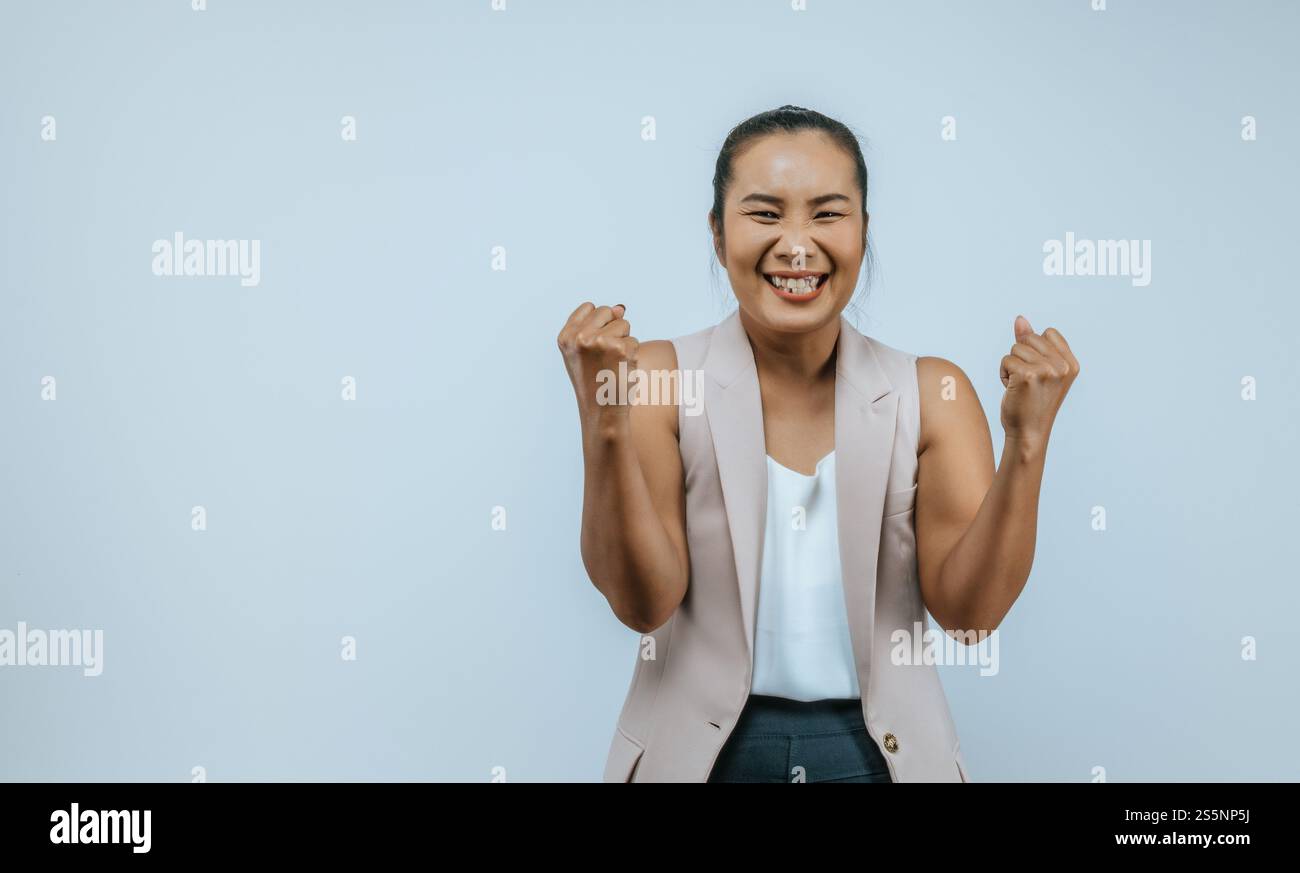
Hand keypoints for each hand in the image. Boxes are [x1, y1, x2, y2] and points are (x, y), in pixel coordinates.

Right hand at [557, 302, 638, 423]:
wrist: (602, 413)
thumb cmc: (595, 382)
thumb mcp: (584, 353)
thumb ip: (596, 326)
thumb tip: (621, 307)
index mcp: (566, 337)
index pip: (589, 307)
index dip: (599, 323)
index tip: (595, 345)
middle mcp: (580, 337)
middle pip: (608, 311)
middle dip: (613, 329)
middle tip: (605, 356)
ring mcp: (600, 341)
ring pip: (624, 324)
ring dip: (624, 342)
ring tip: (613, 364)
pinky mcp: (620, 348)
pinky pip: (634, 341)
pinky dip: (632, 355)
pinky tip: (621, 370)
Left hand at [999, 315, 1078, 446]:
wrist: (1028, 432)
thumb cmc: (1032, 402)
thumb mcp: (1039, 369)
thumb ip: (1031, 342)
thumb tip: (1020, 319)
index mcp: (1072, 364)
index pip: (1048, 333)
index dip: (1035, 349)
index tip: (1038, 372)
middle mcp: (1063, 366)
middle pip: (1029, 339)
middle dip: (1021, 357)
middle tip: (1027, 382)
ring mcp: (1046, 370)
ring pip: (1015, 349)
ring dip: (1011, 366)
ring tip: (1020, 386)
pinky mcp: (1027, 375)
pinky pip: (1006, 360)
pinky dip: (1003, 374)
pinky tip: (1012, 390)